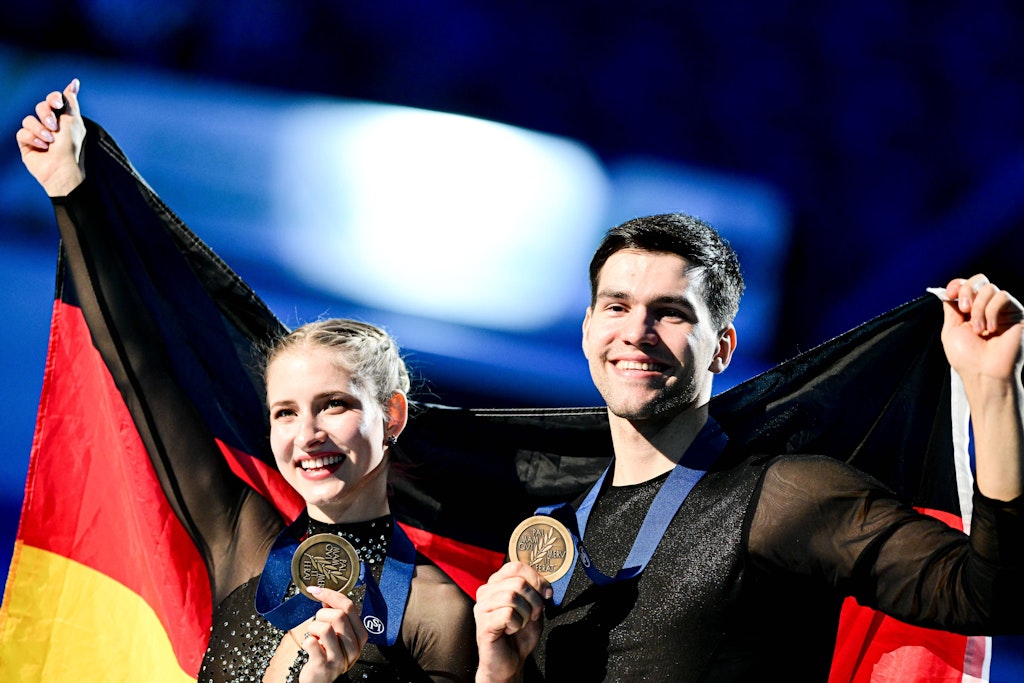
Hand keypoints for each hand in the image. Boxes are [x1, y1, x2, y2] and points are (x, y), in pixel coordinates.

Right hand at [16, 78, 85, 196]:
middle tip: (54, 126)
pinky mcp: (27, 144)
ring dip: (40, 129)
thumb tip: (74, 82)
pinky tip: (42, 147)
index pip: (53, 100)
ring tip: (50, 141)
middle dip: (46, 114)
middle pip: (40, 107)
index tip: (58, 103)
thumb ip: (70, 101)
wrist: (62, 168)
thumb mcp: (73, 120)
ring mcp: (37, 134)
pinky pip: (22, 132)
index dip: (53, 99)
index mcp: (63, 119)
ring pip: (28, 120)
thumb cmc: (71, 146)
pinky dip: (32, 138)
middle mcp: (50, 125)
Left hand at [298, 586, 368, 682]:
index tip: (315, 590)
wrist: (320, 681)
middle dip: (321, 616)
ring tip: (315, 637)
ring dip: (313, 629)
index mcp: (360, 635)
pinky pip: (311, 642)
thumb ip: (337, 615)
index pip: (349, 606)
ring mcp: (340, 658)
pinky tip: (311, 648)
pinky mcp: (324, 666)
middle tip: (317, 626)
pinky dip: (306, 641)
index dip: (330, 595)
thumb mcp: (339, 635)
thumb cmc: (328, 655)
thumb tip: (326, 595)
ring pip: (324, 628)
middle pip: (338, 615)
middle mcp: (354, 647)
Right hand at [473, 561, 551, 681]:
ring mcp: (482, 607)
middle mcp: (486, 591)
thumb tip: (545, 585)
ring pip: (512, 596)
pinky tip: (511, 630)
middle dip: (534, 601)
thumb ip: (536, 592)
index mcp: (497, 583)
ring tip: (520, 624)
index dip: (536, 578)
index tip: (546, 594)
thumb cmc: (520, 634)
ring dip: (525, 614)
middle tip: (533, 615)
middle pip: (518, 582)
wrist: (511, 661)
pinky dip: (517, 624)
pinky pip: (507, 614)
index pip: (516, 566)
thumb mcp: (533, 607)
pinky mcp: (483, 623)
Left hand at [941, 274, 1023, 383]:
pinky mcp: (1017, 313)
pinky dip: (992, 311)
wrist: (984, 373)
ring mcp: (1002, 310)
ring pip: (990, 288)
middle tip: (965, 310)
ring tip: (979, 329)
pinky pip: (1003, 297)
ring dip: (979, 308)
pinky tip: (992, 328)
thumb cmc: (967, 358)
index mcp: (969, 311)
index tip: (950, 293)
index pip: (965, 285)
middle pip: (979, 280)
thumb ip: (951, 309)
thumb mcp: (950, 331)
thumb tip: (951, 293)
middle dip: (968, 290)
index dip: (957, 284)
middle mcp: (986, 308)